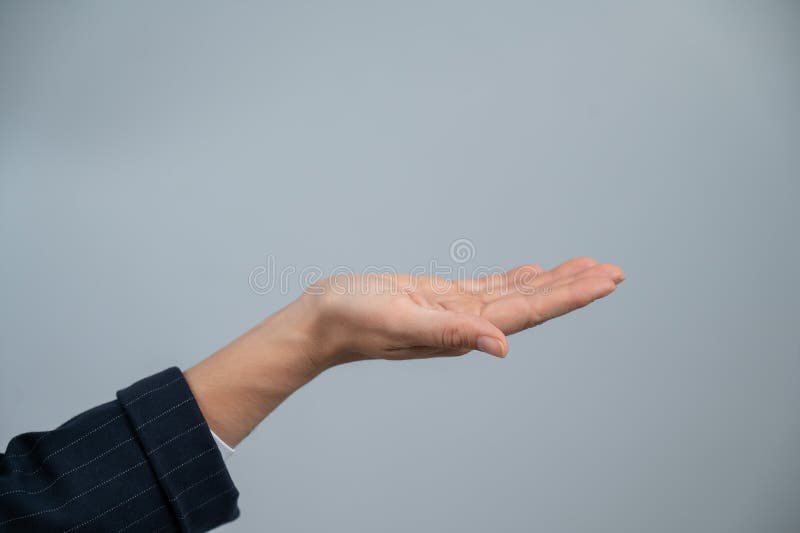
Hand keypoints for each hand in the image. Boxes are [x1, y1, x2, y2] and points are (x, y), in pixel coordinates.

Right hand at [296, 256, 623, 363]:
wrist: (322, 320)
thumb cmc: (352, 321)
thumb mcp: (399, 321)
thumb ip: (449, 333)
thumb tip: (502, 346)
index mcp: (462, 330)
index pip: (527, 313)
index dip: (568, 296)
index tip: (604, 281)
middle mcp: (466, 324)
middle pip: (531, 304)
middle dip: (573, 287)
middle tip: (614, 272)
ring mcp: (455, 311)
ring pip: (514, 294)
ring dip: (551, 281)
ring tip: (586, 268)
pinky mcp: (440, 298)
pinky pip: (488, 288)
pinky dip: (515, 279)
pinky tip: (533, 272)